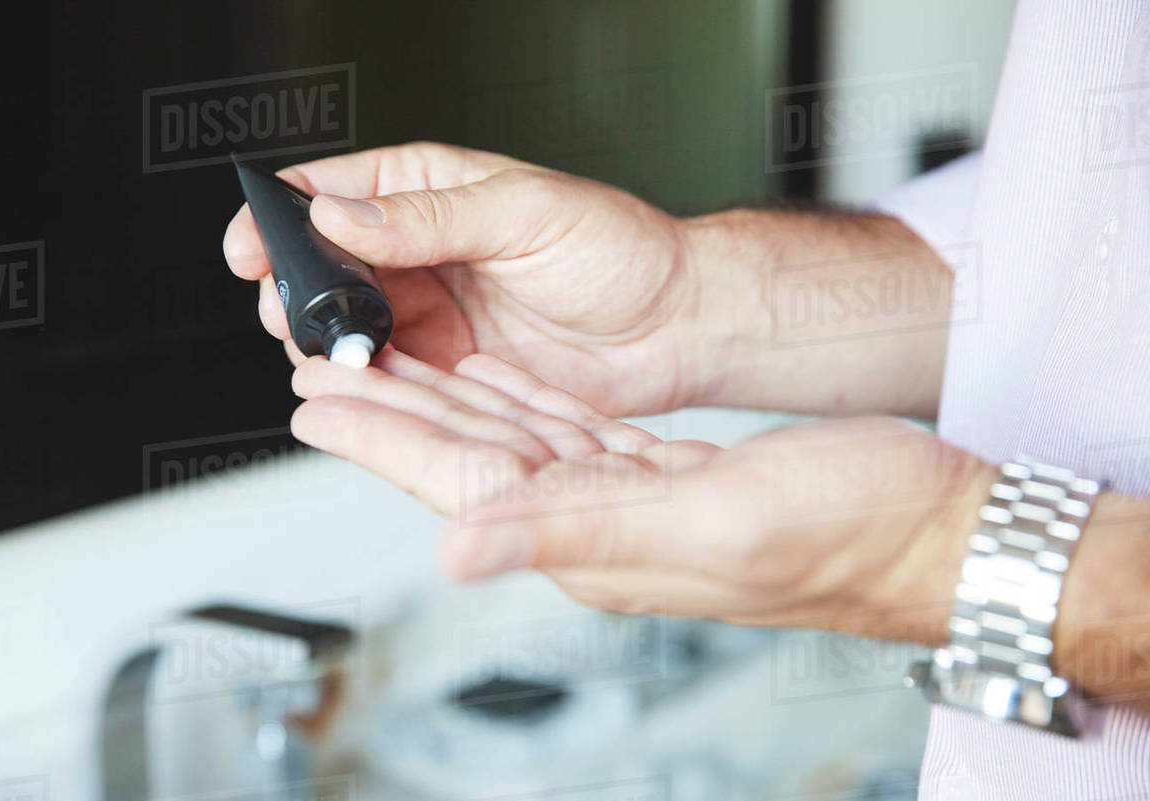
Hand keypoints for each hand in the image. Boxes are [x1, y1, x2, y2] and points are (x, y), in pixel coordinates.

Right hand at [224, 142, 703, 416]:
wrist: (674, 327)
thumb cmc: (620, 251)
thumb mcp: (525, 212)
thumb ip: (432, 217)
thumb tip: (344, 216)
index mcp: (435, 191)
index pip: (335, 192)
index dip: (282, 216)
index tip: (250, 246)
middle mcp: (424, 252)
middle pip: (325, 266)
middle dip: (293, 288)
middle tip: (288, 312)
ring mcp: (433, 312)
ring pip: (347, 326)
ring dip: (326, 340)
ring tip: (328, 351)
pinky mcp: (450, 368)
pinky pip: (388, 375)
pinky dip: (366, 382)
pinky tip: (363, 384)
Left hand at [290, 351, 991, 634]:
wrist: (928, 525)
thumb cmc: (845, 533)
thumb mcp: (707, 528)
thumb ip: (573, 535)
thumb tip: (456, 551)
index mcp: (596, 539)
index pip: (459, 483)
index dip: (383, 440)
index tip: (317, 403)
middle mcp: (600, 523)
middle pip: (469, 458)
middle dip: (395, 413)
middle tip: (327, 373)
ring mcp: (630, 497)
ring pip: (510, 440)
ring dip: (445, 402)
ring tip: (390, 368)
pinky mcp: (664, 473)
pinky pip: (567, 432)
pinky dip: (520, 400)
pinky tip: (496, 381)